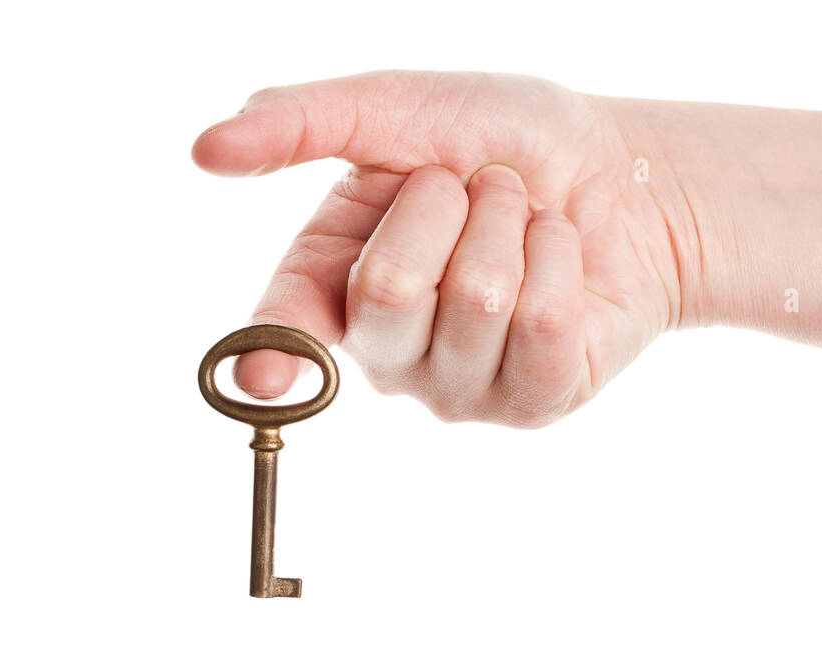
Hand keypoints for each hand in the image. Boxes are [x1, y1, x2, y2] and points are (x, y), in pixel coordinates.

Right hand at [193, 71, 681, 426]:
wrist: (614, 170)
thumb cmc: (502, 142)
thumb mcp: (401, 112)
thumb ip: (306, 123)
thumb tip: (207, 149)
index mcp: (336, 285)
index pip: (287, 331)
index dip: (272, 354)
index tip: (264, 378)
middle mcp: (389, 353)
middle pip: (390, 292)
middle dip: (446, 206)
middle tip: (476, 191)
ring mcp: (461, 389)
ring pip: (479, 302)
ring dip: (514, 227)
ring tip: (523, 221)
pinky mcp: (534, 401)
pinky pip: (543, 327)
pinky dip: (562, 262)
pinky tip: (562, 261)